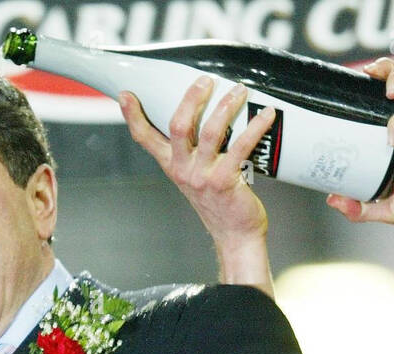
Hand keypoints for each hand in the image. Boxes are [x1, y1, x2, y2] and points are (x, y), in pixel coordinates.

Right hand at [122, 80, 272, 246]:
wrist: (234, 233)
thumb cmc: (219, 202)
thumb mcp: (196, 176)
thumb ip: (193, 152)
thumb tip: (207, 115)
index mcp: (172, 166)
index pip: (145, 139)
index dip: (133, 117)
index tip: (126, 95)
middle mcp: (183, 170)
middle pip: (178, 126)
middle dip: (191, 98)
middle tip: (206, 80)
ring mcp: (203, 176)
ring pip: (210, 131)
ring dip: (225, 106)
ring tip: (239, 90)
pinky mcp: (225, 180)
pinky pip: (241, 146)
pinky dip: (256, 126)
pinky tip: (267, 114)